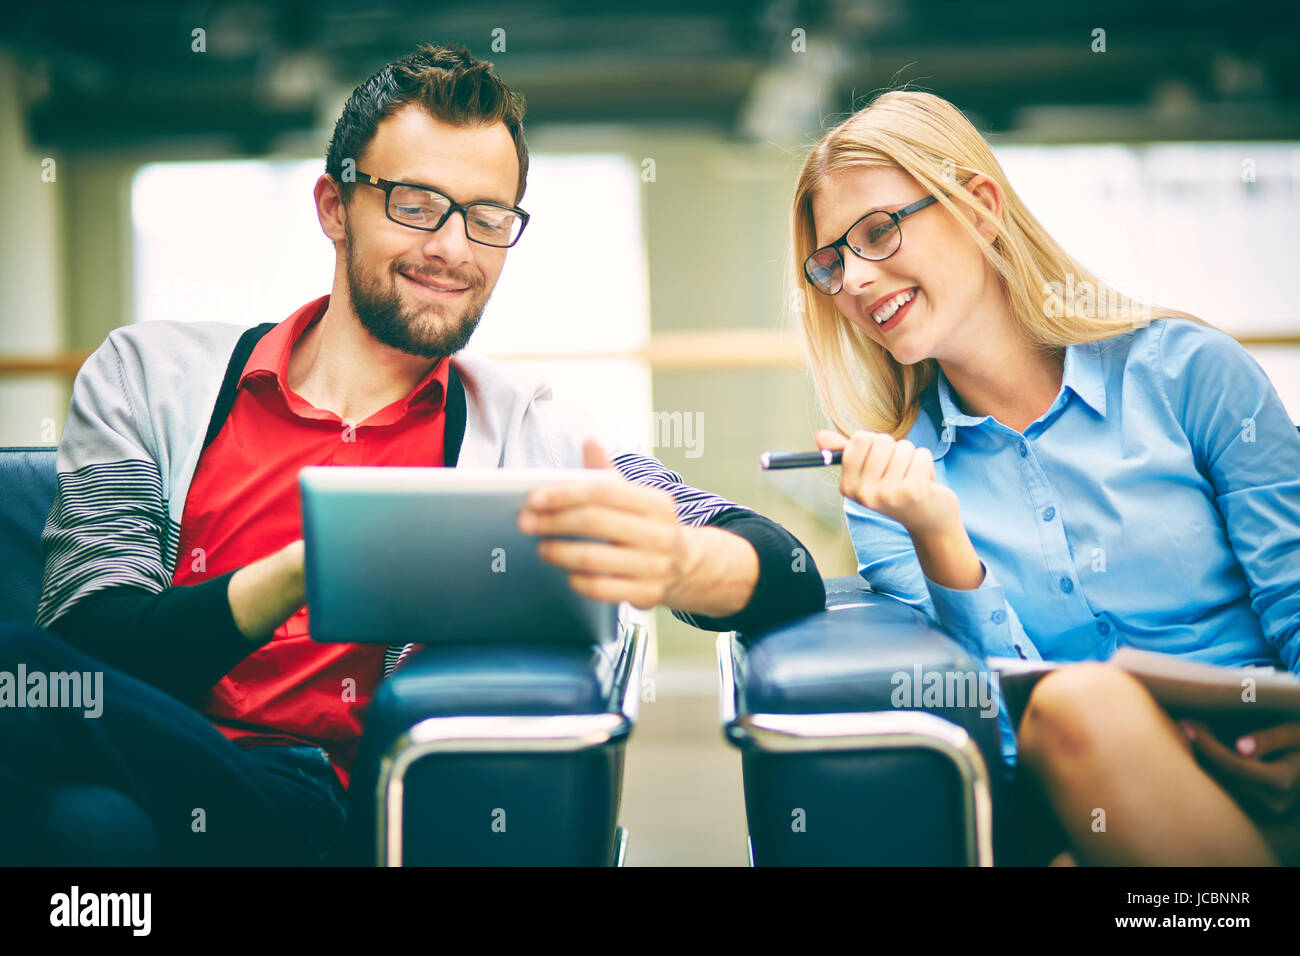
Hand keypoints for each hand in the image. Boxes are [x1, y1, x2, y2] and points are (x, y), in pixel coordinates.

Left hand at [518, 438, 697, 610]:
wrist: (686, 566)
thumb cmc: (647, 526)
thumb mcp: (635, 497)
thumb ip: (607, 474)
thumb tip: (590, 441)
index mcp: (656, 502)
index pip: (603, 491)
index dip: (564, 493)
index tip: (534, 498)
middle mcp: (660, 534)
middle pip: (594, 522)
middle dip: (553, 522)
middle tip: (527, 523)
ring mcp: (655, 566)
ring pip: (593, 559)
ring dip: (559, 553)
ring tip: (542, 547)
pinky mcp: (648, 594)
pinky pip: (600, 588)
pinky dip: (576, 580)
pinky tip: (567, 572)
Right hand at [815, 429, 961, 537]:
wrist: (929, 522)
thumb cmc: (897, 490)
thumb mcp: (868, 473)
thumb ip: (846, 453)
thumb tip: (819, 435)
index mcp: (848, 487)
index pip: (859, 439)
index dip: (875, 444)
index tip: (880, 462)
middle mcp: (864, 494)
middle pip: (881, 440)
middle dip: (894, 450)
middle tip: (898, 473)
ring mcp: (888, 494)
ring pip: (903, 446)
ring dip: (912, 457)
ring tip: (911, 478)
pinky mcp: (913, 491)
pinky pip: (921, 454)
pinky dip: (926, 463)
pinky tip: (924, 483)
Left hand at [1181, 719, 1299, 819]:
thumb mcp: (1295, 733)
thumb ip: (1270, 739)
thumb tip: (1241, 748)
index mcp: (1282, 782)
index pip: (1235, 766)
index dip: (1208, 746)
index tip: (1187, 725)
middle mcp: (1271, 803)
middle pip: (1222, 778)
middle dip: (1199, 750)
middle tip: (1186, 723)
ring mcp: (1261, 810)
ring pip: (1219, 787)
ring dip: (1200, 760)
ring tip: (1192, 731)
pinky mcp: (1253, 810)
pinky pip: (1223, 791)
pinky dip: (1209, 769)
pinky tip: (1202, 747)